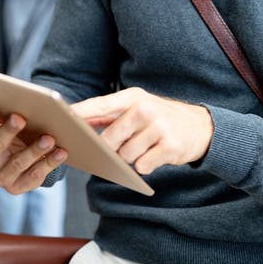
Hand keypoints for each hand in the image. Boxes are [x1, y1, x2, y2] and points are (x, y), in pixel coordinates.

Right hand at [0, 98, 67, 193]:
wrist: (27, 160)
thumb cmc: (16, 134)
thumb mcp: (8, 125)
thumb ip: (5, 115)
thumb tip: (14, 98)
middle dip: (8, 131)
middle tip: (20, 117)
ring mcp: (1, 178)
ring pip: (18, 163)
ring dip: (34, 150)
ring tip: (49, 138)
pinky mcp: (18, 188)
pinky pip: (35, 175)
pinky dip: (49, 162)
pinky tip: (61, 151)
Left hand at [71, 87, 213, 174]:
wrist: (200, 127)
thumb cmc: (158, 119)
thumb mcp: (136, 108)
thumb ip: (108, 115)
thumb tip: (75, 122)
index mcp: (132, 97)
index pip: (99, 106)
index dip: (79, 115)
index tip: (61, 121)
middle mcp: (145, 109)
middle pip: (110, 139)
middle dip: (108, 149)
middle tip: (116, 150)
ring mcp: (159, 127)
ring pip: (126, 155)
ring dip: (129, 158)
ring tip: (142, 149)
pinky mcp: (170, 146)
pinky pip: (143, 166)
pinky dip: (144, 166)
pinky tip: (154, 156)